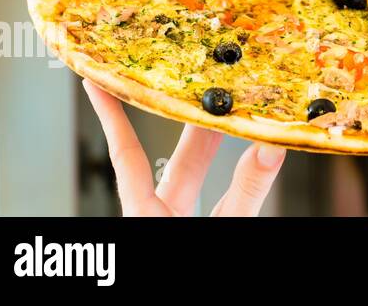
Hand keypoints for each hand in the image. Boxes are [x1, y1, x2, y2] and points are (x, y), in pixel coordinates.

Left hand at [82, 78, 285, 215]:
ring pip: (199, 178)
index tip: (97, 81)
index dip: (113, 117)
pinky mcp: (201, 230)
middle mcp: (158, 218)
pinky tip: (256, 158)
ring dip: (219, 146)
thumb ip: (246, 194)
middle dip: (196, 121)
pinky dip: (238, 177)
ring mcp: (178, 225)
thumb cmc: (186, 286)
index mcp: (147, 216)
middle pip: (178, 158)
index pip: (129, 156)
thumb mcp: (223, 232)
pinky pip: (220, 197)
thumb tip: (270, 149)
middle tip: (212, 82)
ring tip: (235, 110)